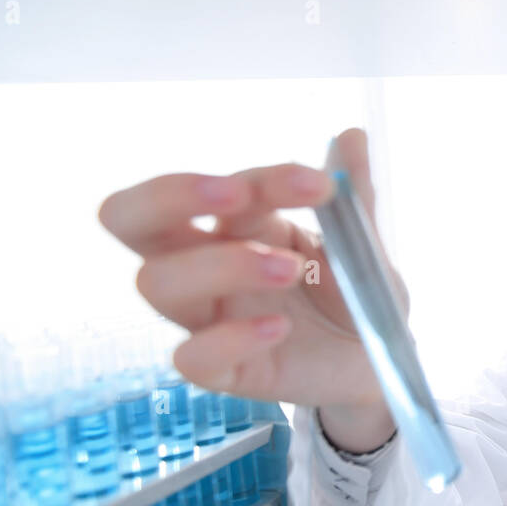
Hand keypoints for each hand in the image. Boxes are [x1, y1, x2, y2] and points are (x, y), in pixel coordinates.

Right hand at [98, 128, 401, 450]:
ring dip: (221, 265)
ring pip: (158, 284)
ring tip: (288, 269)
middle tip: (236, 196)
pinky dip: (228, 339)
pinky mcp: (223, 372)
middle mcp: (206, 266)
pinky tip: (277, 328)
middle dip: (169, 195)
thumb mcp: (363, 245)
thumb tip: (353, 133)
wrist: (377, 361)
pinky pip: (190, 359)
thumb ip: (356, 198)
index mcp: (236, 225)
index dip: (265, 180)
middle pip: (130, 219)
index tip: (321, 187)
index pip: (221, 188)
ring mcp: (208, 319)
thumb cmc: (354, 295)